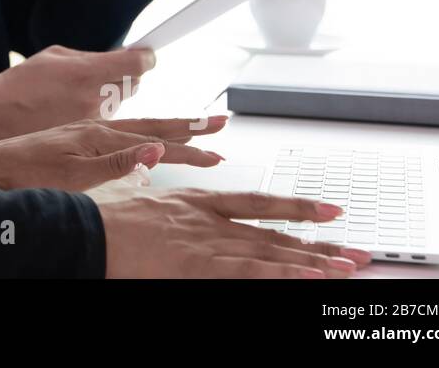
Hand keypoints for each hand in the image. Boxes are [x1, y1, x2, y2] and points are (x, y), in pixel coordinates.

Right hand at [0, 44, 156, 141]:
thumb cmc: (23, 81)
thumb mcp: (55, 56)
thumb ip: (91, 57)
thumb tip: (119, 56)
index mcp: (87, 73)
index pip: (136, 64)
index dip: (146, 58)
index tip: (147, 55)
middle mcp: (95, 98)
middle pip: (133, 83)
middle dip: (127, 75)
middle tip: (115, 71)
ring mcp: (93, 120)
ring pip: (120, 103)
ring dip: (112, 95)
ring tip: (84, 93)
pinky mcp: (86, 138)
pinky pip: (106, 120)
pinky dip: (100, 113)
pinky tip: (78, 110)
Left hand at [0, 117, 227, 191]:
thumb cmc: (27, 173)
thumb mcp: (77, 175)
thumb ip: (118, 163)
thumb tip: (157, 150)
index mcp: (101, 137)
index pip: (158, 139)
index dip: (190, 144)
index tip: (216, 147)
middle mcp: (97, 130)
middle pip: (153, 126)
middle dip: (189, 126)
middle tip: (218, 124)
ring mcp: (86, 132)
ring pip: (138, 127)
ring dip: (169, 128)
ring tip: (194, 129)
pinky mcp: (76, 138)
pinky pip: (120, 133)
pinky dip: (142, 135)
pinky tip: (145, 142)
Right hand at [100, 189, 371, 277]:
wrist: (83, 230)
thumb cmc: (99, 215)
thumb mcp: (128, 189)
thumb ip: (144, 177)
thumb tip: (147, 159)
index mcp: (194, 201)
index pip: (256, 203)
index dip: (294, 208)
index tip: (326, 211)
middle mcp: (207, 221)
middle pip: (273, 232)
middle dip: (317, 242)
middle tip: (354, 250)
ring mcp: (205, 245)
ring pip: (269, 253)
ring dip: (311, 262)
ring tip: (345, 268)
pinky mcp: (198, 267)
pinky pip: (249, 273)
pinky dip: (280, 275)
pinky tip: (308, 279)